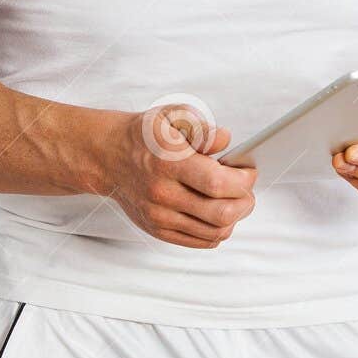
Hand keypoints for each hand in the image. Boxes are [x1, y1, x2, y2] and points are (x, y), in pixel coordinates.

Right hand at [97, 104, 257, 248]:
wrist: (108, 156)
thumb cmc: (145, 135)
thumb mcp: (171, 116)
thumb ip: (200, 126)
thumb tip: (225, 139)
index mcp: (168, 162)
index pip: (218, 183)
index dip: (243, 180)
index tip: (248, 170)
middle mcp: (162, 193)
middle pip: (221, 213)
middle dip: (245, 202)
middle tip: (246, 188)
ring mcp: (159, 216)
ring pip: (215, 232)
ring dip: (235, 217)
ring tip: (235, 200)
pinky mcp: (158, 230)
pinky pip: (201, 242)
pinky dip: (218, 230)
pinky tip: (218, 212)